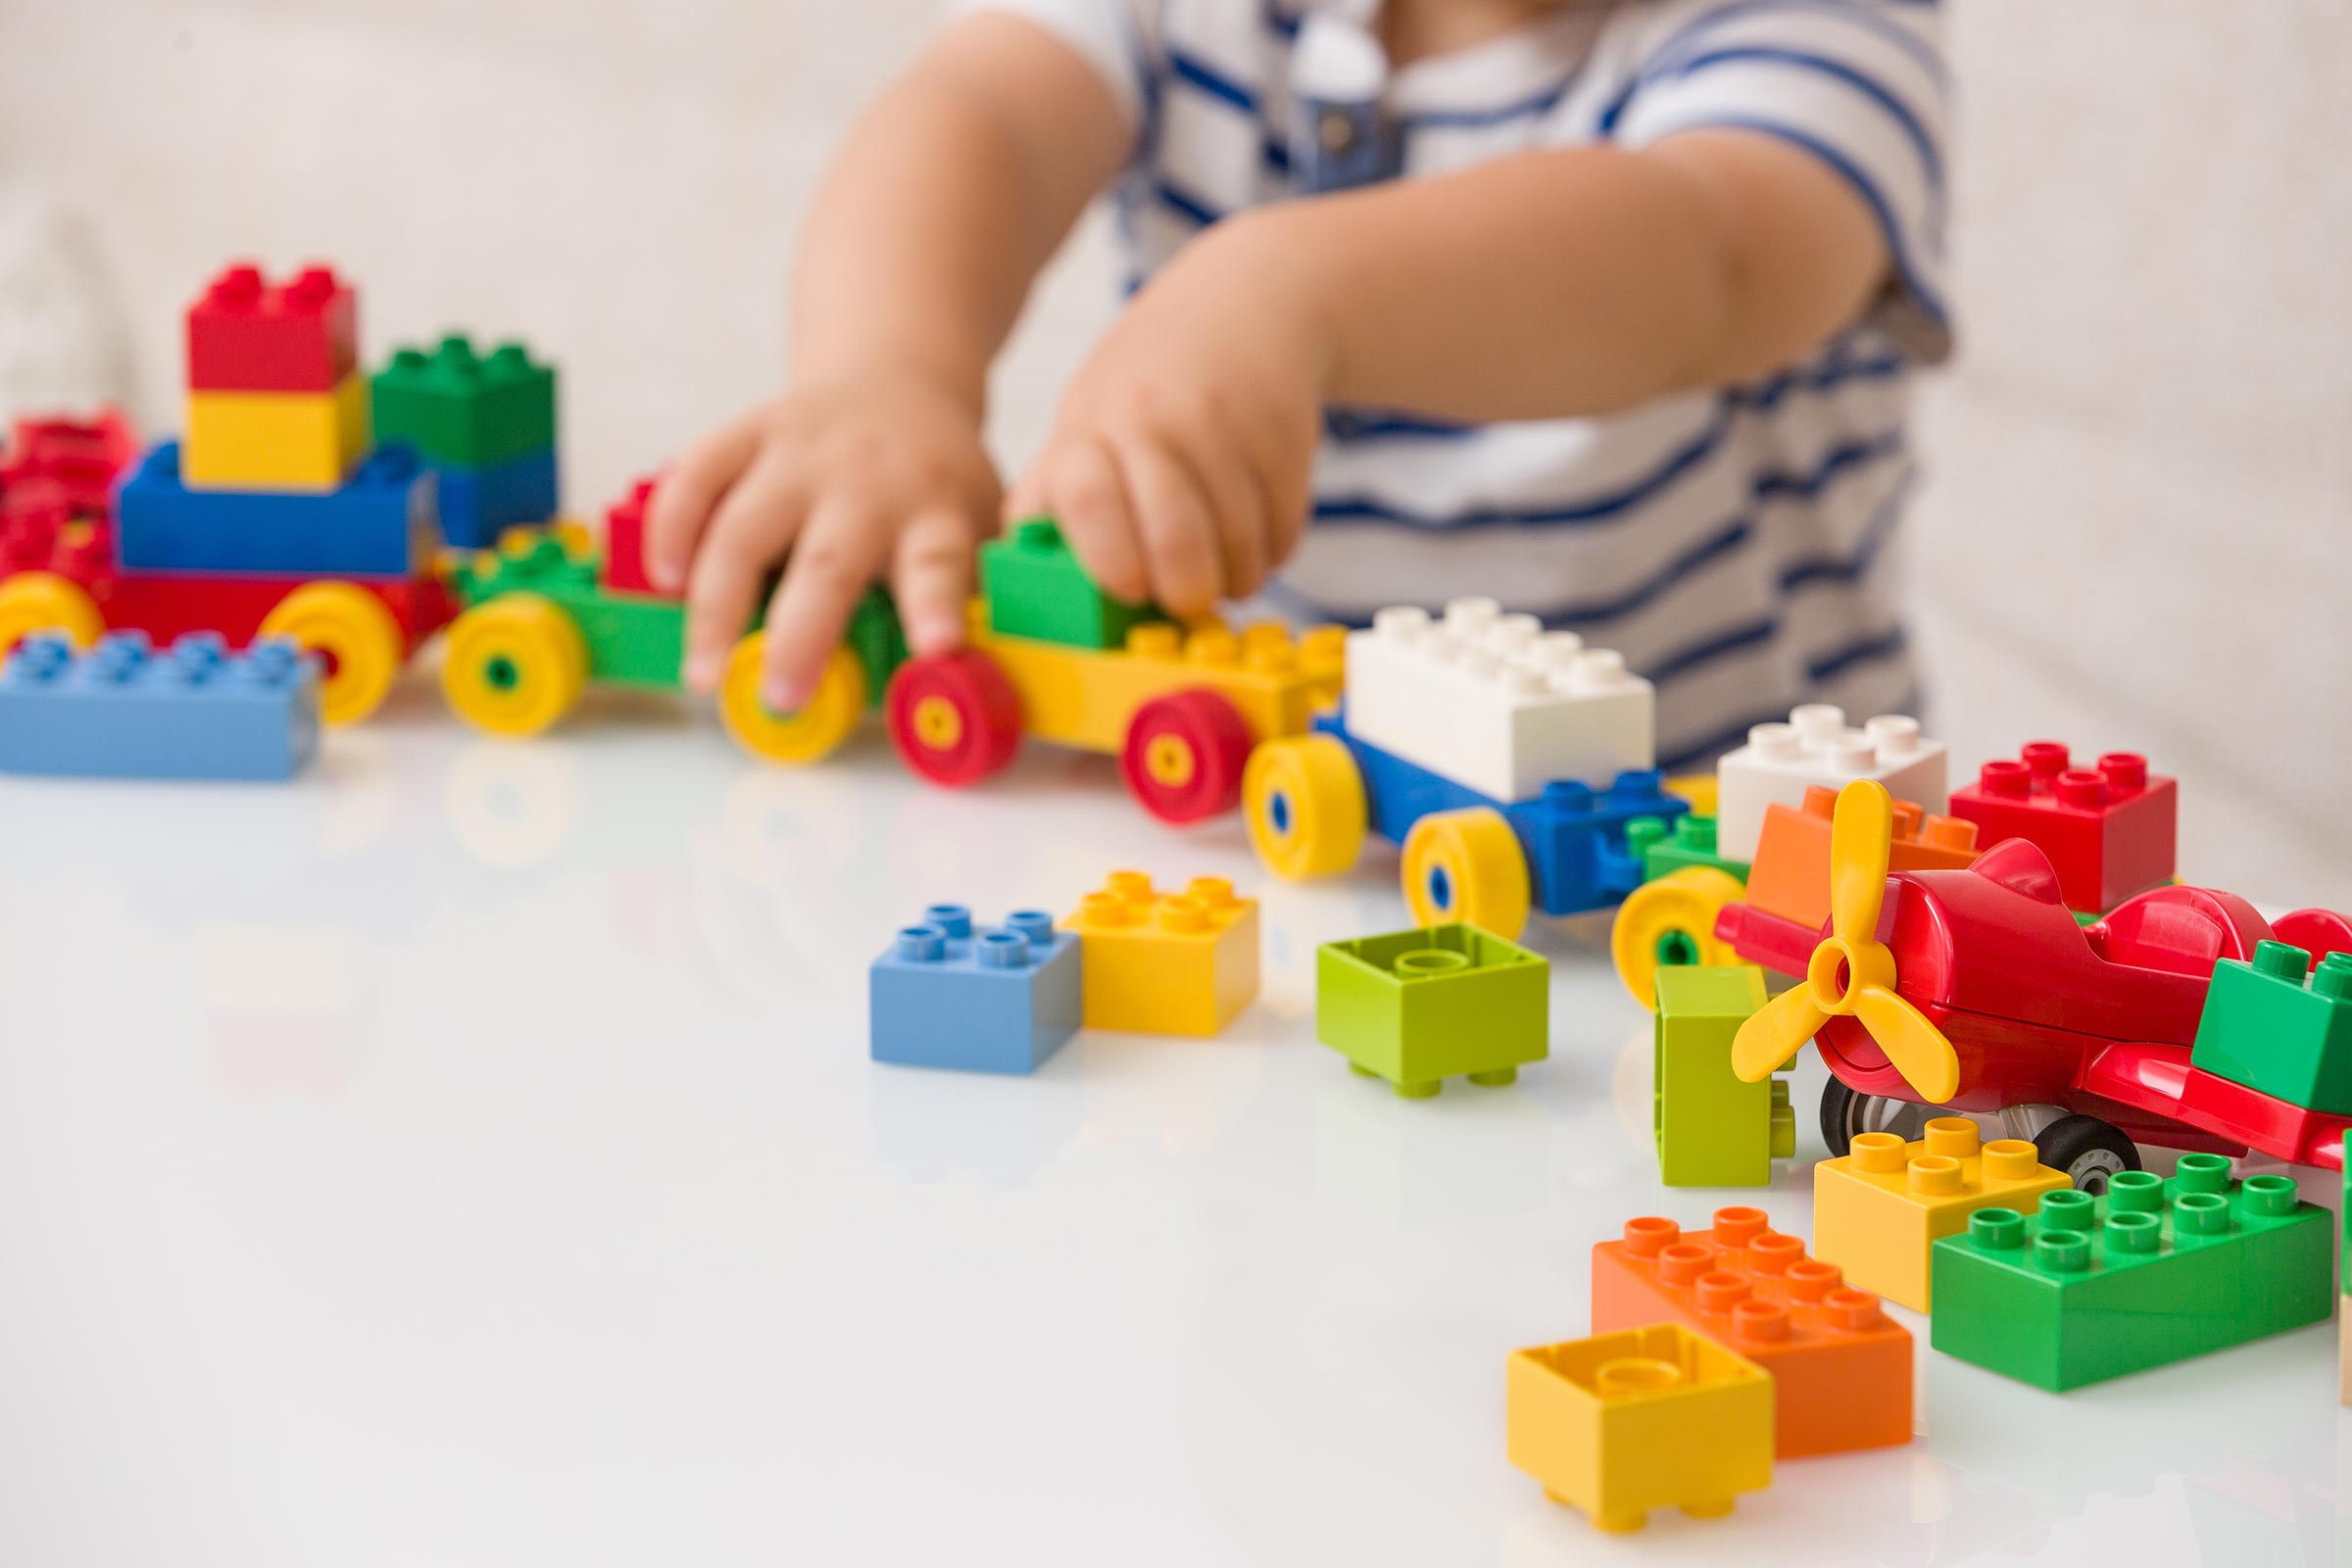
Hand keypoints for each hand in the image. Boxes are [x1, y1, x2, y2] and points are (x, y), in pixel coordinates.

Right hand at [646, 367, 999, 710]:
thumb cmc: (934, 485)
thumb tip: (965, 685)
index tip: (937, 648)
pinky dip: (672, 530)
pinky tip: (666, 584)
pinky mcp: (750, 430)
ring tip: (703, 673)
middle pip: (828, 561)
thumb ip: (968, 595)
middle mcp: (867, 482)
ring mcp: (802, 453)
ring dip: (716, 606)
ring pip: (745, 528)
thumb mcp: (975, 528)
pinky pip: (698, 477)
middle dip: (800, 635)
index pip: (940, 564)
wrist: (898, 387)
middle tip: (777, 699)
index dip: (936, 607)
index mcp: (935, 513)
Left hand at [1008, 217, 1327, 616]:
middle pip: (1174, 538)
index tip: (1128, 589)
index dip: (1108, 557)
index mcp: (1091, 426)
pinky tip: (1253, 530)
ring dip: (1233, 579)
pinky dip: (1270, 553)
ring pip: (1238, 547)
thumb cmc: (1149, 386)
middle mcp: (1155, 421)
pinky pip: (1282, 534)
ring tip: (1221, 566)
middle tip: (1185, 599)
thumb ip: (1056, 495)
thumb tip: (1021, 576)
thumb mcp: (1088, 420)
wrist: (1245, 308)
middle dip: (1184, 592)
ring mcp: (1227, 428)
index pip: (1086, 499)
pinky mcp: (1286, 439)